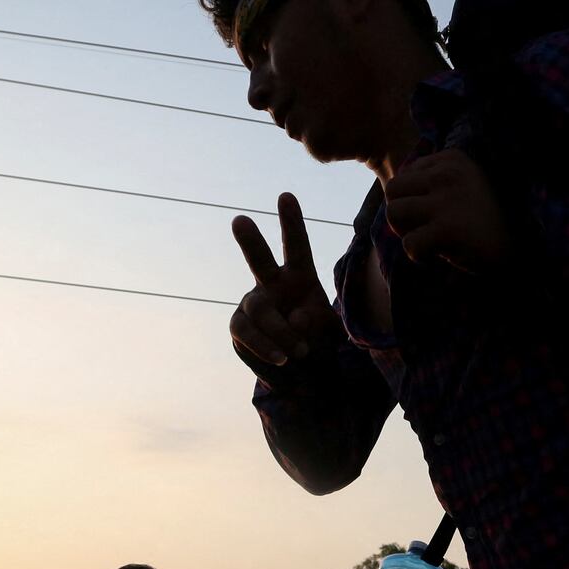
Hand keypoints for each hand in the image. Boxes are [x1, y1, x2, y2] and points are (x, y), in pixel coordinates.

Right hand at [230, 193, 342, 366]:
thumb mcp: (329, 331)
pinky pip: (246, 332)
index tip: (286, 196)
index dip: (291, 223)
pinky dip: (266, 347)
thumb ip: (317, 322)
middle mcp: (272, 284)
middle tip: (239, 221)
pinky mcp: (239, 325)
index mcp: (300, 276)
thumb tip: (295, 316)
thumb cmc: (319, 340)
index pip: (296, 246)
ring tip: (300, 352)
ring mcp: (253, 304)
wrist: (302, 371)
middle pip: (260, 260)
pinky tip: (281, 358)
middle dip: (250, 241)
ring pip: (259, 309)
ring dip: (281, 333)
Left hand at [383, 148, 512, 272]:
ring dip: (405, 232)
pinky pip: (409, 243)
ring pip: (394, 213)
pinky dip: (418, 255)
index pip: (405, 176)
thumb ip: (431, 182)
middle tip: (422, 228)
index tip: (436, 213)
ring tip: (428, 240)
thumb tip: (392, 190)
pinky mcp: (448, 229)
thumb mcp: (462, 186)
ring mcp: (447, 200)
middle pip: (393, 191)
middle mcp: (448, 174)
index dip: (413, 200)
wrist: (522, 248)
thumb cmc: (486, 220)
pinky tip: (436, 256)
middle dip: (401, 213)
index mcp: (452, 159)